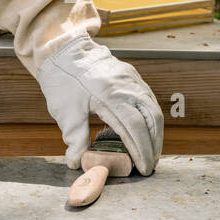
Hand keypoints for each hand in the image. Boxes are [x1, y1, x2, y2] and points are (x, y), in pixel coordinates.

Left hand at [36, 32, 163, 174]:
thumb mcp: (66, 113)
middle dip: (154, 145)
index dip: (141, 150)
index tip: (143, 168)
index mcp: (109, 96)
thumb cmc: (63, 82)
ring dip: (156, 133)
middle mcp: (126, 87)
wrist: (64, 51)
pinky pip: (149, 99)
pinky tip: (148, 131)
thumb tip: (77, 163)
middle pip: (151, 119)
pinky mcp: (132, 77)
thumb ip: (75, 139)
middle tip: (150, 165)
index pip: (134, 128)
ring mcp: (132, 80)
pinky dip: (152, 119)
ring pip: (154, 109)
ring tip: (152, 152)